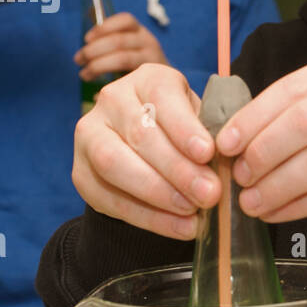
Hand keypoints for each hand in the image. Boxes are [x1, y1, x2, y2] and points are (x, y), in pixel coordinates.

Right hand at [71, 64, 220, 239]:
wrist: (148, 153)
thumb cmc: (186, 133)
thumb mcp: (203, 124)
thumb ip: (212, 138)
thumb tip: (226, 167)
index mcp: (148, 80)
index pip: (162, 98)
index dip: (184, 127)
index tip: (208, 153)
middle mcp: (113, 100)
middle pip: (141, 134)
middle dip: (178, 169)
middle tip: (209, 194)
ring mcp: (90, 134)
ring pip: (114, 163)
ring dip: (158, 193)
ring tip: (192, 213)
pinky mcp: (80, 173)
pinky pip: (110, 198)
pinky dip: (148, 218)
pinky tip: (178, 227)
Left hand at [75, 12, 168, 78]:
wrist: (166, 84)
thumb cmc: (137, 65)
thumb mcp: (127, 49)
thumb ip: (109, 44)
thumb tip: (84, 43)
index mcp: (140, 32)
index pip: (126, 20)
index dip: (104, 27)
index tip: (87, 39)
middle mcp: (148, 42)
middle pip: (118, 40)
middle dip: (93, 50)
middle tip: (78, 60)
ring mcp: (152, 59)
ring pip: (122, 58)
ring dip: (98, 66)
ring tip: (85, 74)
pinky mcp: (153, 77)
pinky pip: (129, 78)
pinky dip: (111, 84)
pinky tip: (99, 91)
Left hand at [216, 45, 306, 221]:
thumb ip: (305, 104)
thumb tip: (238, 136)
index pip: (297, 87)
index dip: (254, 117)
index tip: (225, 142)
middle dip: (264, 152)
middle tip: (239, 175)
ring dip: (279, 185)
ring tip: (252, 202)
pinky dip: (303, 206)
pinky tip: (280, 212)